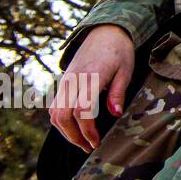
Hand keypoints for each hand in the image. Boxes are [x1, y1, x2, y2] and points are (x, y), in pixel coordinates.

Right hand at [50, 24, 134, 152]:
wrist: (105, 32)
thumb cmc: (120, 52)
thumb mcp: (126, 70)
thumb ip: (118, 92)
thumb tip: (115, 114)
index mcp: (92, 77)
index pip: (82, 110)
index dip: (88, 130)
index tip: (96, 142)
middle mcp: (73, 80)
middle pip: (63, 116)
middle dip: (74, 136)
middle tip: (89, 147)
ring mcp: (65, 82)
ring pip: (55, 113)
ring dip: (66, 132)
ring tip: (83, 141)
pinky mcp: (62, 83)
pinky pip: (54, 107)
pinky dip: (61, 121)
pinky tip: (75, 128)